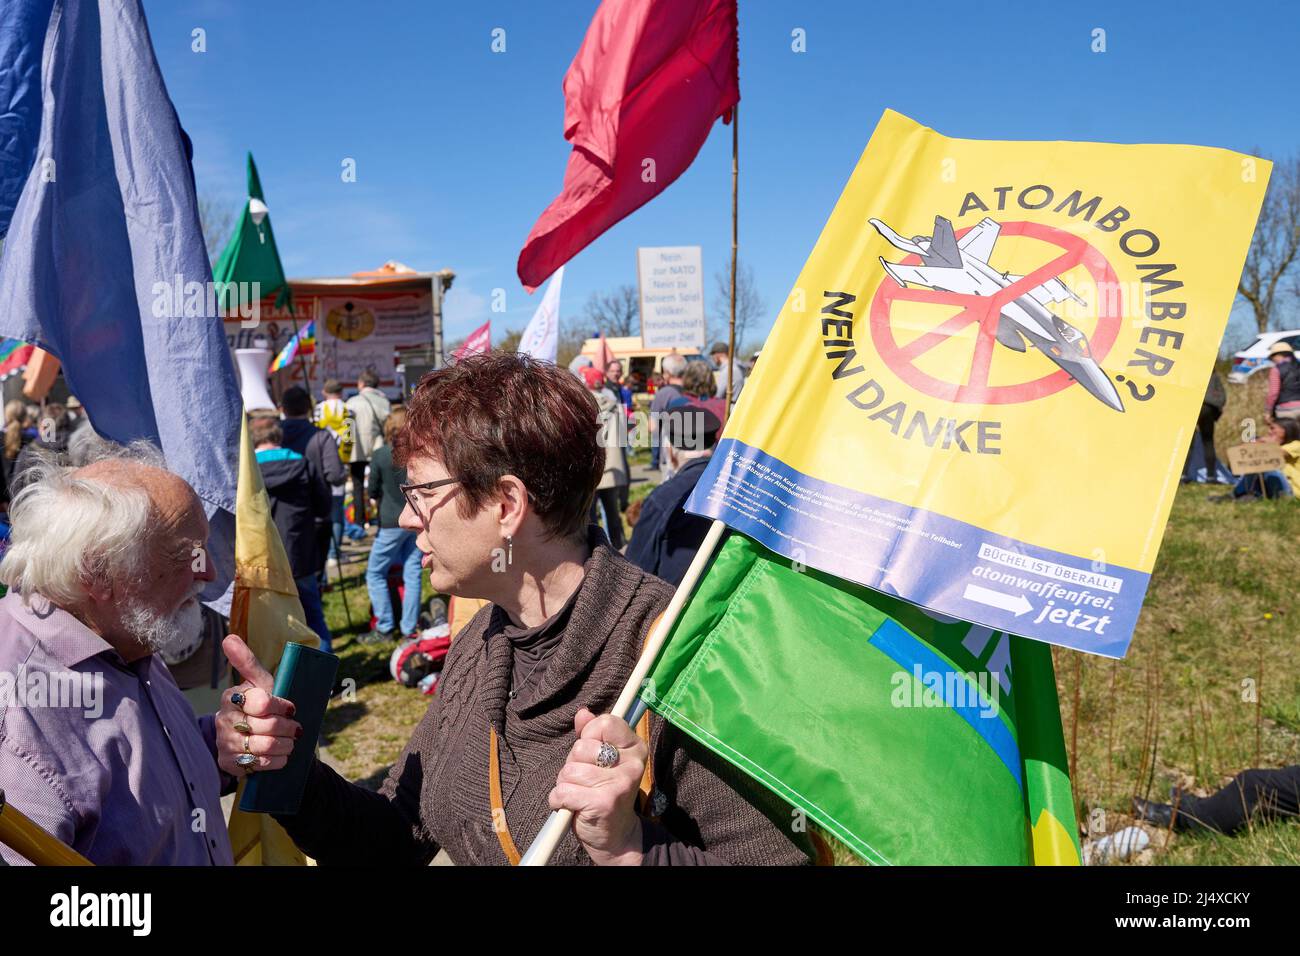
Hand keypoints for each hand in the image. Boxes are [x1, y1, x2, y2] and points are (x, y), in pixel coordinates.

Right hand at [215, 635, 301, 777]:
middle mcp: (224, 719)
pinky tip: (279, 754)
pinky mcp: (229, 762)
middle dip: (289, 728)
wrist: (249, 736)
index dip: (283, 707)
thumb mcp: (259, 683)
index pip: (263, 702)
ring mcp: (224, 742)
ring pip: (266, 746)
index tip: (291, 708)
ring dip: (286, 745)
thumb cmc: (260, 703)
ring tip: (289, 741)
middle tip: (296, 728)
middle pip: (268, 726)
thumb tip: (229, 638)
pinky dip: (277, 760)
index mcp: (232, 696)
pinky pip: (260, 764)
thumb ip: (248, 661)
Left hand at [547, 707, 645, 865]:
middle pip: (582, 746)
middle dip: (573, 763)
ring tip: (578, 794)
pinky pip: (564, 790)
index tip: (591, 753)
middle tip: (585, 781)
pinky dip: (558, 800)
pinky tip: (570, 806)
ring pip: (570, 770)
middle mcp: (632, 763)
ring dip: (565, 784)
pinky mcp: (604, 801)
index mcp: (635, 747)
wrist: (616, 836)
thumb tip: (582, 713)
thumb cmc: (604, 793)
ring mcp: (620, 783)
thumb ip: (592, 736)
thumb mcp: (601, 761)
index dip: (589, 734)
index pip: (605, 722)